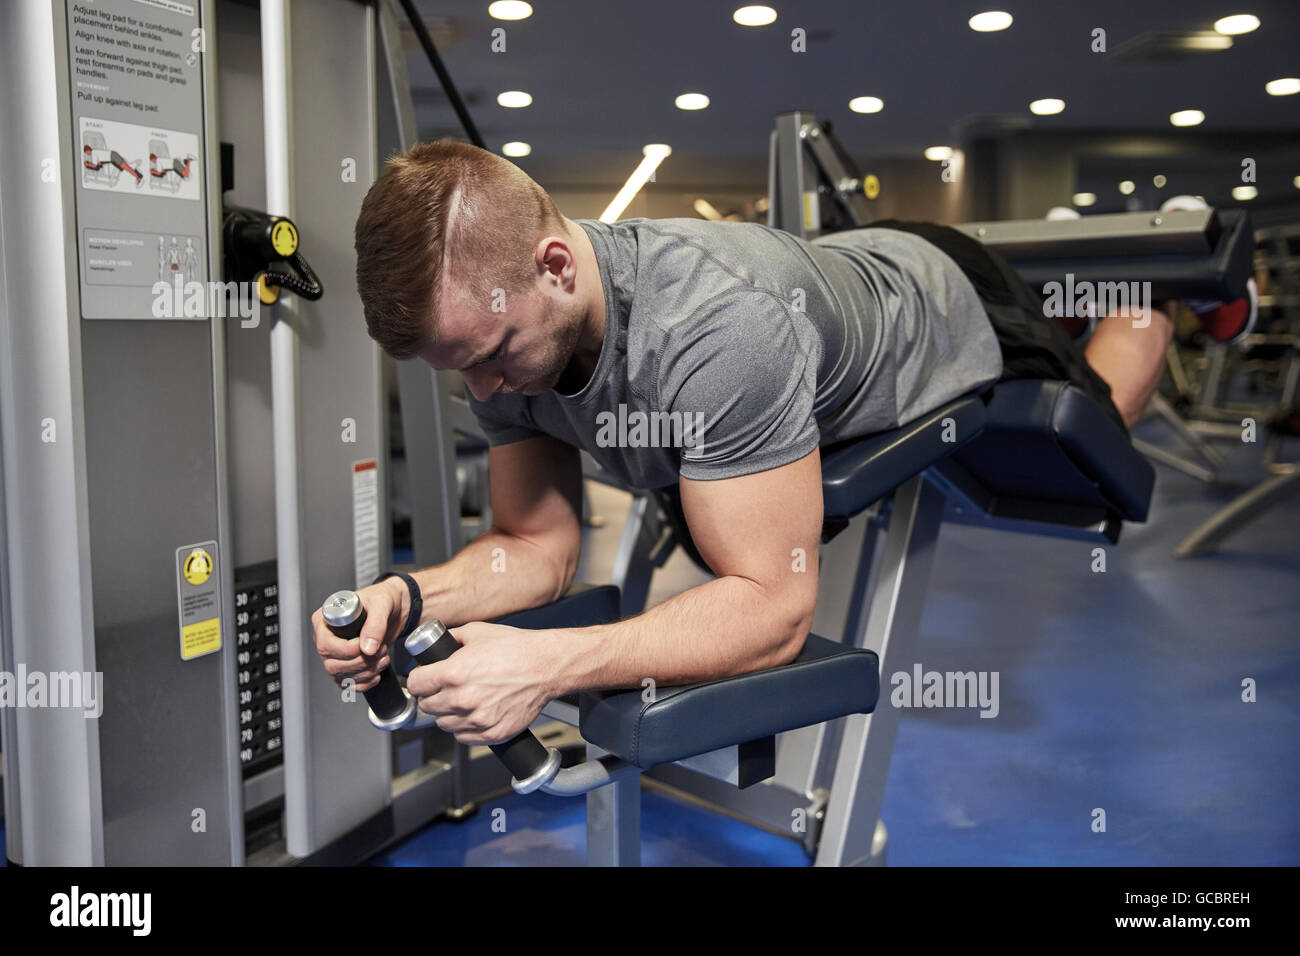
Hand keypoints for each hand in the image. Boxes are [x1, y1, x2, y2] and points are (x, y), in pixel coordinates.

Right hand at [311, 578, 406, 692]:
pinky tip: (377, 672)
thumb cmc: (383, 598)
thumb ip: (374, 625)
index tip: (366, 645)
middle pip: (332, 664)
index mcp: (326, 620)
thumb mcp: (381, 604)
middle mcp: (327, 638)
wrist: (397, 608)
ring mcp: (336, 654)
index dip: (346, 650)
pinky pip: (349, 684)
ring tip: (383, 657)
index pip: (324, 644)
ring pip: (340, 676)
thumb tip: (367, 648)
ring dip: (366, 672)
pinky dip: (365, 683)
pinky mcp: (347, 666)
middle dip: (360, 662)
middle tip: (381, 651)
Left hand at [405, 621, 555, 745]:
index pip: (415, 685)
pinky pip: (463, 737)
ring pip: (443, 724)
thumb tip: (434, 643)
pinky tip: (474, 713)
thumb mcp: (477, 631)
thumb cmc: (516, 648)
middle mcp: (462, 699)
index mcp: (453, 673)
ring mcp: (477, 719)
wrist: (546, 666)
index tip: (425, 679)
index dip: (419, 679)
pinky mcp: (492, 732)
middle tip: (444, 688)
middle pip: (426, 706)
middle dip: (432, 696)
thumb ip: (451, 638)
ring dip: (447, 713)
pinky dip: (464, 728)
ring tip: (461, 700)